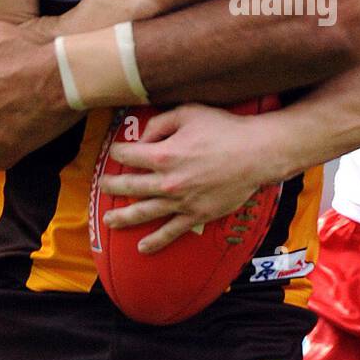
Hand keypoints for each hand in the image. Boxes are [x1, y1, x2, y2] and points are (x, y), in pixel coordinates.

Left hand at [100, 104, 276, 251]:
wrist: (256, 154)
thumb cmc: (224, 129)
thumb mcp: (189, 112)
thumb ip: (159, 122)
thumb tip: (142, 138)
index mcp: (162, 154)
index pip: (127, 155)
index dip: (117, 151)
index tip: (116, 151)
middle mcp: (167, 181)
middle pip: (128, 186)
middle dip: (111, 186)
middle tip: (103, 186)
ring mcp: (181, 202)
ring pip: (143, 213)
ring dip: (123, 217)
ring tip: (108, 219)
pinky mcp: (196, 215)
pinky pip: (171, 232)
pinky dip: (155, 241)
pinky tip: (142, 247)